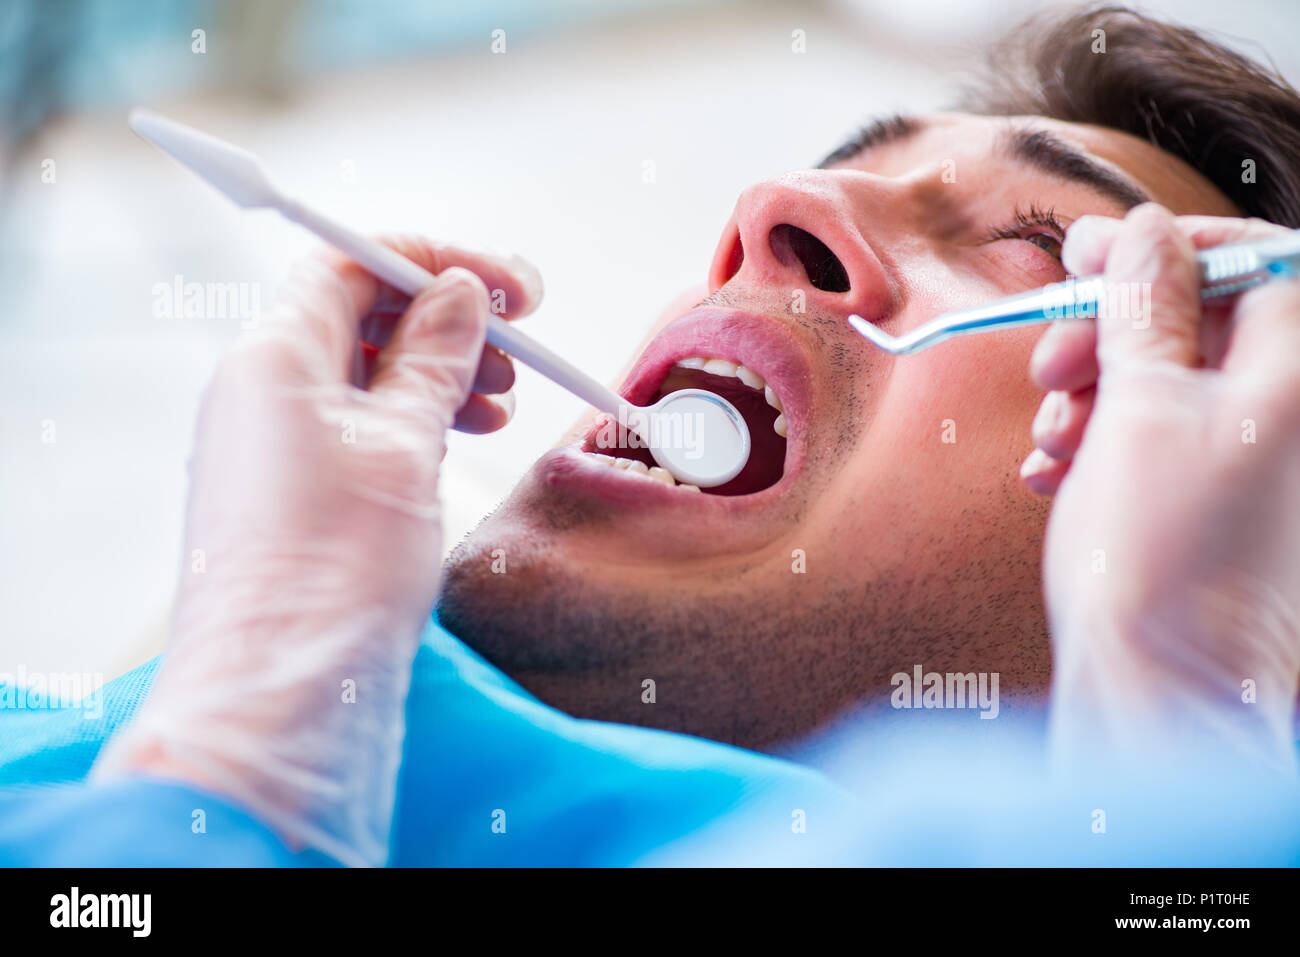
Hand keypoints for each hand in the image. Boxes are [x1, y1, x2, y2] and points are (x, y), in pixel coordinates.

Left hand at [92, 238, 541, 864]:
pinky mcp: (292, 489)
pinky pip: (358, 425)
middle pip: (360, 314)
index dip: (437, 263)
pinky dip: (416, 419)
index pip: (352, 264)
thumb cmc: (336, 568)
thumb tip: (458, 292)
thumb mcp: (406, 444)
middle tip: (520, 343)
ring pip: (365, 373)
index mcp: (273, 356)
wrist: (284, 692)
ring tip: (505, 401)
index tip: (511, 287)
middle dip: (445, 320)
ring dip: (440, 372)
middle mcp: (260, 389)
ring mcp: (272, 442)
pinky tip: (465, 436)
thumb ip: (435, 357)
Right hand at [1024, 205, 1299, 770]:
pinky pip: (1165, 440)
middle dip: (1114, 332)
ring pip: (1174, 383)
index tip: (1092, 256)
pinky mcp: (1225, 506)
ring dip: (1097, 394)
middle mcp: (1295, 415)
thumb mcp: (1138, 404)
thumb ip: (1142, 303)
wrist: (1163, 693)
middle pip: (1205, 322)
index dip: (1166, 248)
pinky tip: (1057, 471)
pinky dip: (1106, 443)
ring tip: (1052, 437)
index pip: (1254, 259)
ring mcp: (1264, 464)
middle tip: (1052, 362)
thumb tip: (1141, 232)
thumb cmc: (1159, 558)